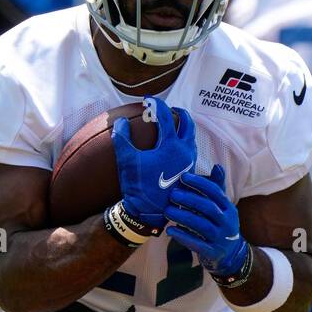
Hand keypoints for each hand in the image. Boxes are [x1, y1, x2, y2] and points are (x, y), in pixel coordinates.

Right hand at [110, 95, 197, 231]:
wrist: (149, 212)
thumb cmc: (139, 186)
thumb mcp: (127, 160)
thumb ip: (121, 138)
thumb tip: (120, 122)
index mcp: (172, 145)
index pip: (166, 117)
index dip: (155, 105)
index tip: (147, 100)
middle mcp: (185, 152)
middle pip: (188, 124)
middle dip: (179, 113)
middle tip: (168, 109)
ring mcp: (189, 163)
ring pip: (191, 138)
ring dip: (183, 128)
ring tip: (173, 125)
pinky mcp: (187, 173)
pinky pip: (190, 151)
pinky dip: (184, 142)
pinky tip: (174, 146)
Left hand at [166, 163, 250, 276]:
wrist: (230, 254)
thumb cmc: (220, 225)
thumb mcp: (222, 207)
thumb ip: (217, 188)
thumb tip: (217, 166)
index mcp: (228, 208)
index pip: (215, 192)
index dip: (199, 184)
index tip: (183, 177)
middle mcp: (227, 222)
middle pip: (208, 208)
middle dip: (189, 200)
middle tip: (172, 194)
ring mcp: (220, 238)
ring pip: (201, 225)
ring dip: (183, 217)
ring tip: (167, 211)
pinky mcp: (212, 251)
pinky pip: (196, 243)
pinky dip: (183, 236)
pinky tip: (170, 230)